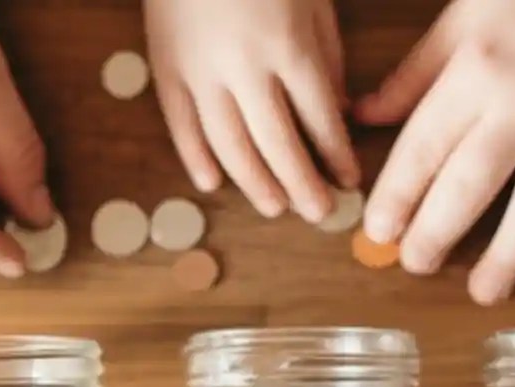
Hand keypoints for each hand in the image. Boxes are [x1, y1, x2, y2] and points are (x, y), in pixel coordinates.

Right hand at [144, 0, 359, 222]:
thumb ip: (327, 53)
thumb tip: (339, 112)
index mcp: (288, 45)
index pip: (320, 118)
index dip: (336, 156)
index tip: (349, 182)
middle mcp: (244, 67)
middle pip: (276, 143)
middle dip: (301, 185)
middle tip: (318, 214)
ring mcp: (199, 71)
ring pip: (228, 144)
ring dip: (254, 183)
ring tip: (275, 208)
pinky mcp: (165, 67)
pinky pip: (180, 124)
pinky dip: (196, 158)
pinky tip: (213, 184)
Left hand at [357, 0, 514, 303]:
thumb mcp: (465, 16)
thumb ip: (414, 75)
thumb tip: (360, 117)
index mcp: (479, 70)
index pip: (424, 152)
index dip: (397, 200)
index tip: (377, 232)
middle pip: (471, 190)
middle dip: (436, 237)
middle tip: (414, 265)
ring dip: (507, 261)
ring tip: (483, 291)